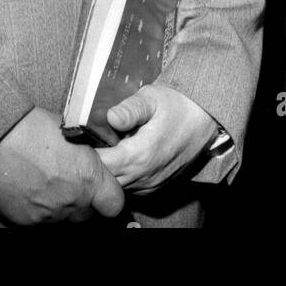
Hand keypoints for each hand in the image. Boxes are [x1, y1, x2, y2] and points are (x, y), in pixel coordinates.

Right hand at [0, 107, 124, 224]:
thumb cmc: (36, 128)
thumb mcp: (73, 136)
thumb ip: (88, 159)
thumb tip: (94, 163)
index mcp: (90, 179)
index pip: (114, 205)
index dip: (108, 198)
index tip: (102, 191)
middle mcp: (73, 203)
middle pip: (88, 216)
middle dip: (83, 203)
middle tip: (69, 185)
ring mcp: (49, 217)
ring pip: (63, 221)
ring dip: (60, 209)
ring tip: (46, 186)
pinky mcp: (26, 223)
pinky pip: (40, 223)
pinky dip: (38, 212)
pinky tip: (30, 191)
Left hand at [95, 84, 217, 192]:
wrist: (205, 119)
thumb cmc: (176, 104)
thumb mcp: (152, 98)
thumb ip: (130, 109)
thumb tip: (109, 117)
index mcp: (139, 155)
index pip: (100, 165)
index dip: (86, 154)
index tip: (80, 138)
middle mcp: (144, 176)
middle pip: (105, 179)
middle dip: (94, 164)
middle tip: (89, 142)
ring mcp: (150, 184)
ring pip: (117, 185)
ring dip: (109, 170)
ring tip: (106, 147)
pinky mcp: (155, 186)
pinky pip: (130, 187)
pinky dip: (122, 176)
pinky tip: (122, 155)